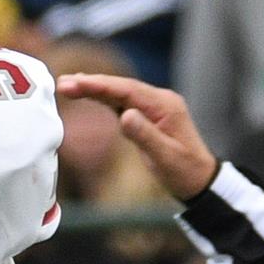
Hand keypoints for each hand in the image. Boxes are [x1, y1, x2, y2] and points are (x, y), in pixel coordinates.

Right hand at [53, 74, 216, 200]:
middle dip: (92, 83)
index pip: (127, 90)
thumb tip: (124, 115)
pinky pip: (122, 102)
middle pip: (120, 87)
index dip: (99, 85)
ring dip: (95, 88)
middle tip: (63, 83)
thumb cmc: (185, 171)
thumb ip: (144, 135)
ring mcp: (154, 107)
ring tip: (68, 85)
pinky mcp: (148, 116)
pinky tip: (88, 95)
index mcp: (164, 105)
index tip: (75, 83)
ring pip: (119, 93)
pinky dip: (103, 98)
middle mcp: (159, 101)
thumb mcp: (165, 157)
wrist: (201, 180)